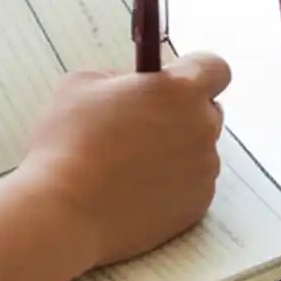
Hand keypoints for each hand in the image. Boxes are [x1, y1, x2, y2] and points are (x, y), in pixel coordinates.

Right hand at [18, 52, 231, 269]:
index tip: (174, 80)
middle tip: (143, 125)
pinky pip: (192, 185)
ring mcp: (204, 168)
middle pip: (208, 110)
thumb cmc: (68, 143)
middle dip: (182, 113)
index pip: (215, 68)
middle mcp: (203, 127)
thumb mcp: (82, 85)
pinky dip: (172, 185)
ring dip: (176, 151)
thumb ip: (121, 78)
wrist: (65, 211)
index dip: (196, 71)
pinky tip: (136, 190)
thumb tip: (135, 87)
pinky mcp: (199, 204)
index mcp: (180, 90)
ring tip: (130, 165)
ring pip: (199, 150)